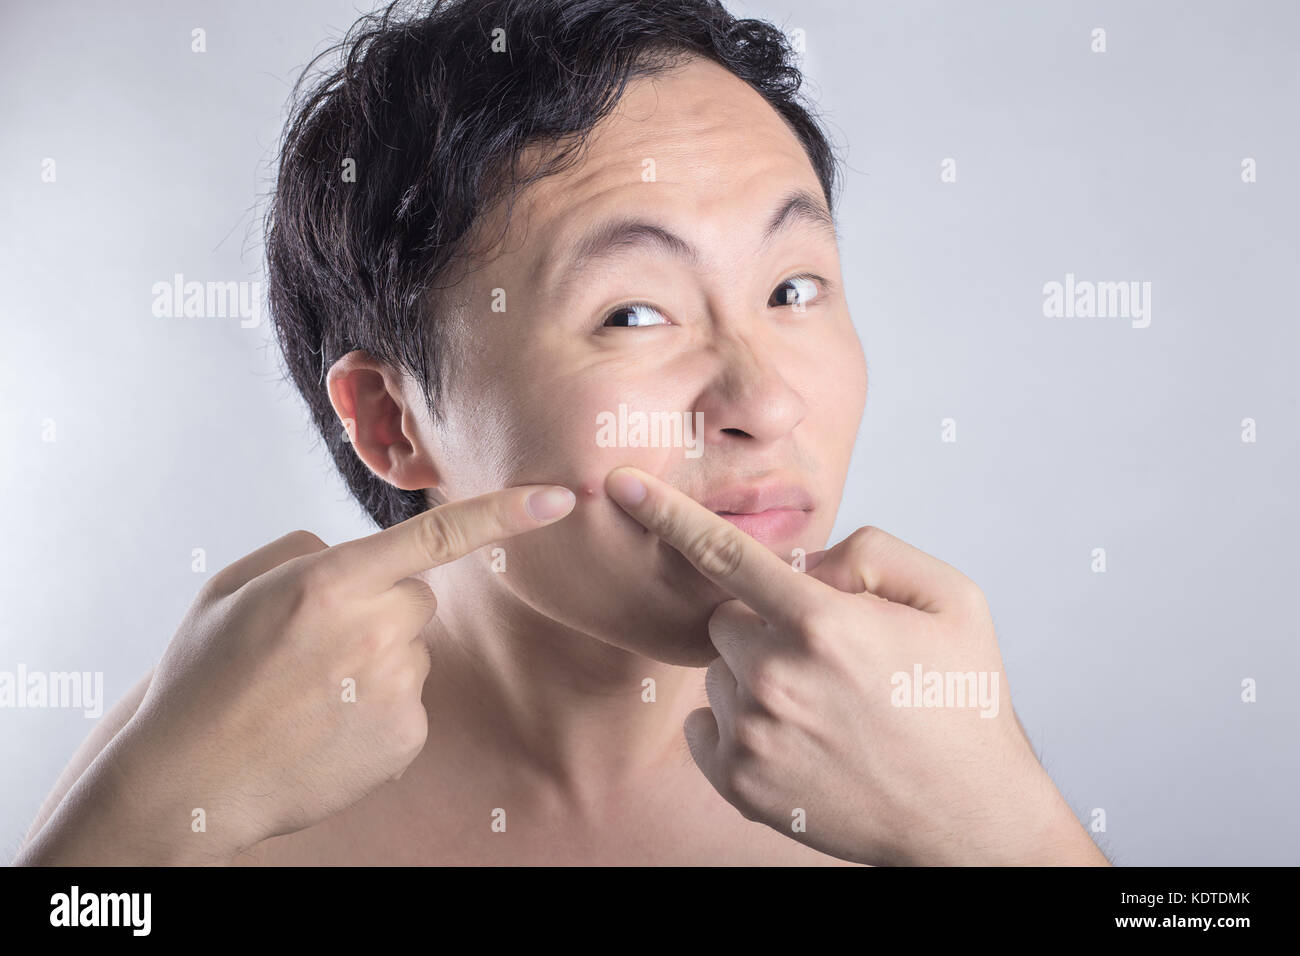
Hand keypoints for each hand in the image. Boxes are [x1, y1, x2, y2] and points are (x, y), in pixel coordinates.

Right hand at [115, 483, 576, 857]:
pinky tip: (327, 726)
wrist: (191, 780)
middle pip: (417, 597)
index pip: (437, 535)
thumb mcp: (233, 589)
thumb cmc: (205, 677)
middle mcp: (374, 631)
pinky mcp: (407, 736)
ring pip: (412, 651)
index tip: (560, 499)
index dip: (505, 513)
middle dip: (381, 608)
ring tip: (311, 694)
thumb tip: (354, 552)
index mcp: (331, 583)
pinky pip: (411, 700)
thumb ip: (305, 551)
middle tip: (317, 646)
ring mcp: (396, 688)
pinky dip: (378, 708)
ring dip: (377, 661)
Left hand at [604, 465, 1103, 865]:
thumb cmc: (963, 701)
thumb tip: (808, 562)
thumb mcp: (952, 599)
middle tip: (823, 656)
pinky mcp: (741, 783)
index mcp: (823, 625)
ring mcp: (755, 737)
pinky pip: (705, 723)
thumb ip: (874, 552)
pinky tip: (795, 735)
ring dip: (754, 676)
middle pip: (724, 618)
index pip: (726, 553)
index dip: (668, 513)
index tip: (621, 484)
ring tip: (823, 707)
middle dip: (761, 623)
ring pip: (718, 672)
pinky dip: (737, 721)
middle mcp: (777, 679)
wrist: (971, 816)